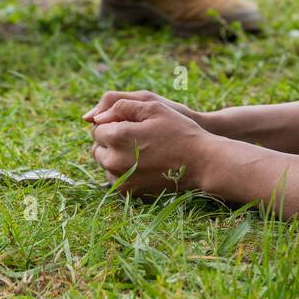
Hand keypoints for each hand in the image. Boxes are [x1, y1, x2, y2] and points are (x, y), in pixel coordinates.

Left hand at [86, 89, 212, 195]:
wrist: (201, 163)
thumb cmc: (179, 131)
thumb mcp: (153, 107)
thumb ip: (120, 106)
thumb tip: (96, 117)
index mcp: (118, 137)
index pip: (97, 128)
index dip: (112, 122)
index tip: (131, 123)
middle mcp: (114, 161)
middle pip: (97, 147)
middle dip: (109, 139)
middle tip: (134, 135)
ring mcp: (121, 179)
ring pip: (104, 163)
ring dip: (113, 155)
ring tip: (138, 149)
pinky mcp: (129, 192)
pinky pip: (114, 178)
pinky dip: (121, 170)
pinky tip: (140, 162)